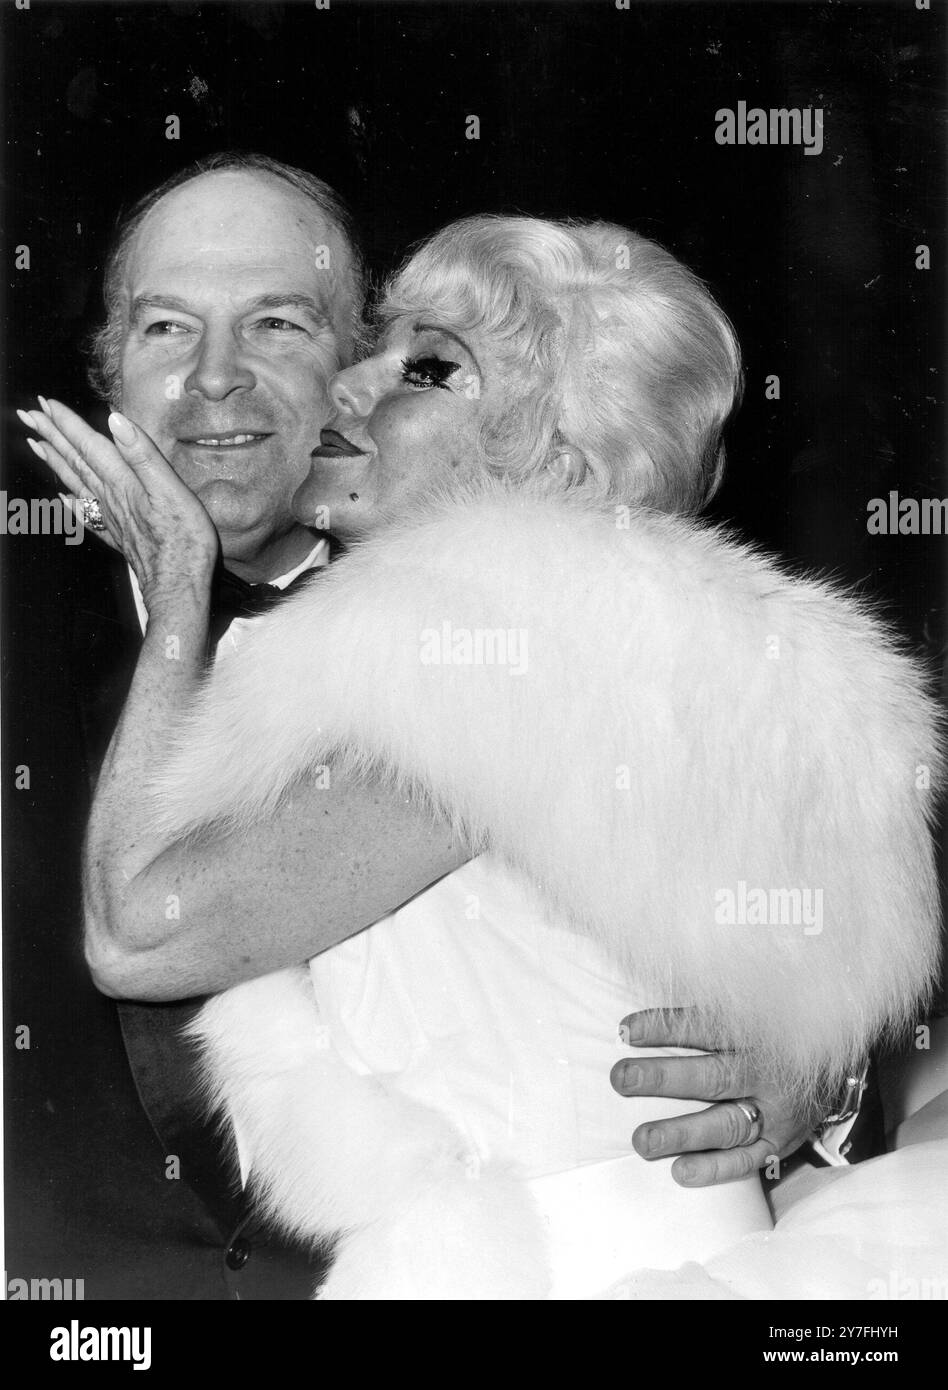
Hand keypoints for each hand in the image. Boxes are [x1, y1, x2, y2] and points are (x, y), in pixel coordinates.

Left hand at [18, 398, 218, 609]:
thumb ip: (142, 454)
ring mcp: (111, 519)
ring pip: (76, 483)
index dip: (68, 423)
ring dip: (56, 462)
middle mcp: (110, 498)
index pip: (89, 445)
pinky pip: (86, 514)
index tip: (46, 404)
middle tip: (30, 416)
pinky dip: (71, 502)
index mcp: (122, 482)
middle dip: (53, 436)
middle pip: (76, 462)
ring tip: (36, 444)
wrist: (178, 586)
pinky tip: (62, 497)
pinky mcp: (117, 537)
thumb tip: (115, 420)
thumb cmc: (182, 540)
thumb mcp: (170, 489)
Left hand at [611, 1009, 817, 1185]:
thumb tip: (647, 1004)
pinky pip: (747, 1161)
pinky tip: (680, 1172)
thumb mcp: (751, 1013)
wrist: (833, 1069)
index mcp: (758, 1031)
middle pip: (713, 1076)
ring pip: (726, 1124)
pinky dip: (714, 1168)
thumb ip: (709, 1012)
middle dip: (665, 1078)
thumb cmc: (773, 1035)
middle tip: (622, 1079)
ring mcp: (776, 1112)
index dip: (666, 1028)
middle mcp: (767, 1073)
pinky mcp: (780, 1144)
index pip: (707, 1026)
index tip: (626, 1030)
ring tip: (642, 1141)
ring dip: (682, 1133)